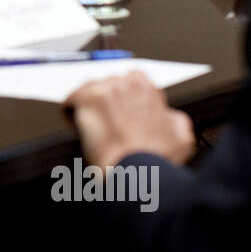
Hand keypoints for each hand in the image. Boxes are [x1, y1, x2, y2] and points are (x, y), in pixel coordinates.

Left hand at [63, 72, 194, 169]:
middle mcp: (126, 83)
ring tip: (90, 124)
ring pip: (88, 90)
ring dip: (88, 104)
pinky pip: (70, 100)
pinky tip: (73, 123)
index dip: (125, 97)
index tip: (122, 110)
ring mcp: (105, 89)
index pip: (131, 79)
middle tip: (106, 121)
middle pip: (107, 84)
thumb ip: (173, 119)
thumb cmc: (156, 159)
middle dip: (106, 101)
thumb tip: (167, 116)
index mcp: (147, 88)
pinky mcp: (86, 100)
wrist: (136, 172)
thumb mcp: (181, 137)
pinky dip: (69, 111)